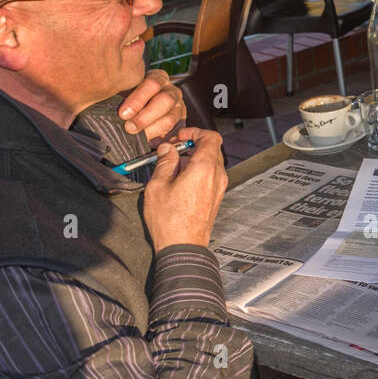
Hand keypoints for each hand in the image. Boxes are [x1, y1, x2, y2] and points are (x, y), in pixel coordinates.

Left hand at [119, 69, 185, 140]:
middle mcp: (171, 90)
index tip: (122, 114)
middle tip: (129, 127)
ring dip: (152, 129)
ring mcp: (178, 106)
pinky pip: (173, 132)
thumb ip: (118, 96)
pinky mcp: (180, 122)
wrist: (142, 112)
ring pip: (170, 118)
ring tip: (138, 136)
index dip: (137, 100)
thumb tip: (100, 103)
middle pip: (165, 100)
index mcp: (158, 78)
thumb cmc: (130, 102)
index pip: (152, 84)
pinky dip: (161, 138)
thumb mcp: (125, 93)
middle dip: (145, 116)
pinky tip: (149, 141)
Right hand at [143, 128, 226, 249]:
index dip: (195, 132)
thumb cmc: (170, 220)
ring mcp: (218, 187)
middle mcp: (217, 176)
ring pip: (210, 162)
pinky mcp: (215, 197)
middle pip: (211, 148)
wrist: (183, 246)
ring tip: (171, 166)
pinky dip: (197, 170)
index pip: (211, 137)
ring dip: (193, 158)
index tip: (179, 136)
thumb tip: (167, 148)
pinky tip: (178, 180)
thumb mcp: (158, 185)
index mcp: (205, 168)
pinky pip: (209, 175)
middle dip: (191, 144)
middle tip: (171, 150)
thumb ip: (164, 162)